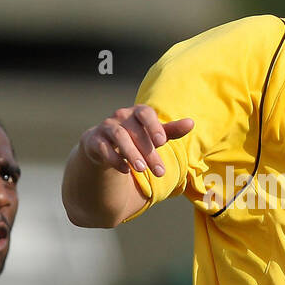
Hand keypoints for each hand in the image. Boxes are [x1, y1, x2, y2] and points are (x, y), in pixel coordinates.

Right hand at [79, 105, 193, 177]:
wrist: (103, 145)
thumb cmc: (135, 138)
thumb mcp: (153, 136)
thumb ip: (171, 131)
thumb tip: (191, 123)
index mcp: (136, 113)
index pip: (145, 113)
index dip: (153, 126)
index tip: (162, 142)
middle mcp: (120, 117)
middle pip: (135, 131)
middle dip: (148, 152)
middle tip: (160, 171)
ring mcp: (105, 128)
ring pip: (118, 137)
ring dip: (131, 153)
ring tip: (142, 169)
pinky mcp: (93, 141)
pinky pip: (102, 148)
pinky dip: (114, 159)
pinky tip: (125, 170)